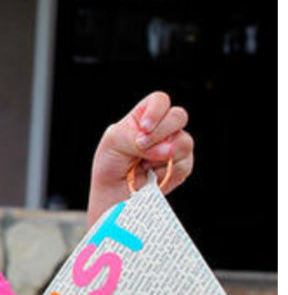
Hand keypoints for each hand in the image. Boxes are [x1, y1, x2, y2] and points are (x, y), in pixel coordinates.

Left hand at [87, 91, 193, 226]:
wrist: (113, 193)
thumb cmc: (111, 164)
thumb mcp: (113, 142)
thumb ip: (135, 137)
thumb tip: (166, 149)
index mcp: (145, 116)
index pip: (160, 101)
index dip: (156, 111)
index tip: (144, 127)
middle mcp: (163, 129)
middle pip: (178, 117)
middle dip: (161, 132)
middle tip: (142, 146)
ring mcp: (174, 147)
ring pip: (184, 141)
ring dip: (163, 154)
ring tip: (144, 165)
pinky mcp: (180, 166)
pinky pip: (184, 164)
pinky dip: (166, 171)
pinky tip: (152, 175)